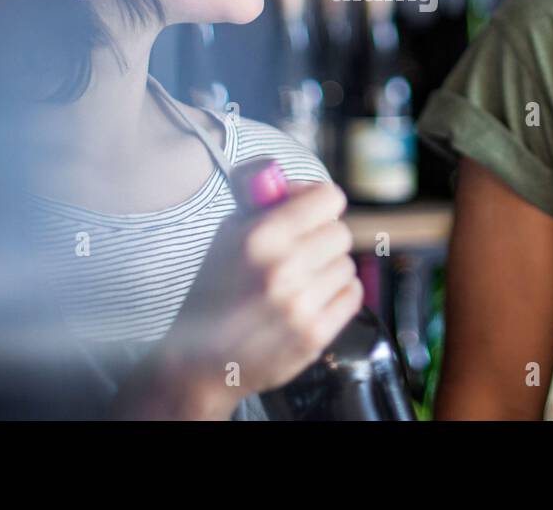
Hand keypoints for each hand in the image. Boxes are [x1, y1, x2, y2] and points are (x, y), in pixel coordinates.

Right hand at [114, 180, 362, 418]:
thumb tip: (301, 188)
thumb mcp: (227, 236)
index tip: (308, 212)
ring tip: (301, 282)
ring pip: (347, 265)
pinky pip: (353, 295)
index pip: (328, 198)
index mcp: (260, 237)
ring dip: (328, 269)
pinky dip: (337, 294)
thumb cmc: (213, 293)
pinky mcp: (315, 336)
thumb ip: (265, 206)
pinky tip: (312, 299)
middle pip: (341, 233)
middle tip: (303, 251)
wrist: (199, 363)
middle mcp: (284, 268)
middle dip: (323, 238)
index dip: (318, 203)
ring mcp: (301, 305)